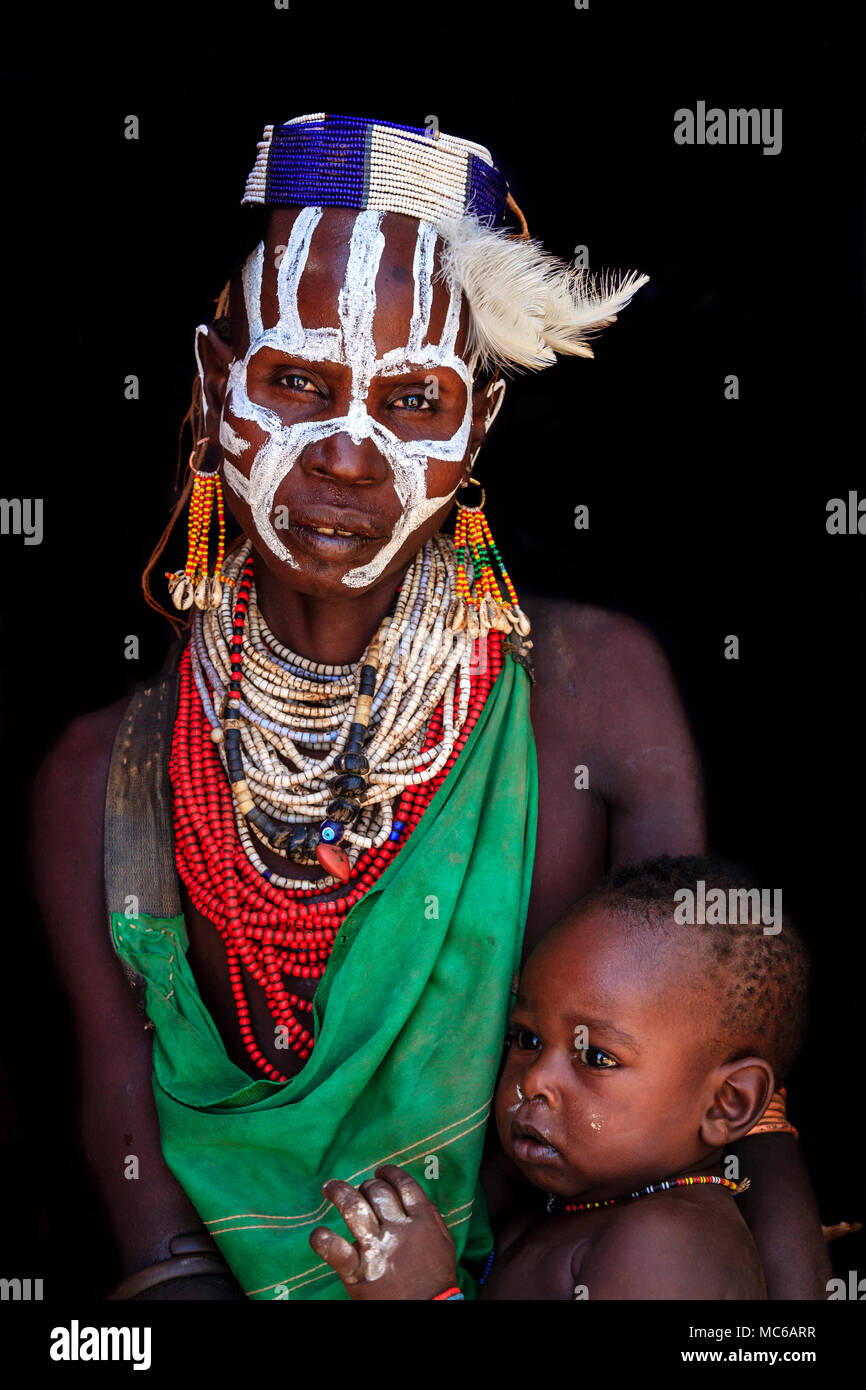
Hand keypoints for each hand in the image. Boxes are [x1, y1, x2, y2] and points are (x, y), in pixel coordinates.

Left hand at [309, 1164, 458, 1300]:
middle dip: (367, 1185)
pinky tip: (319, 1233)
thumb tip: (413, 1197)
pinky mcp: (358, 1272)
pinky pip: (334, 1250)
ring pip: (353, 1208)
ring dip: (339, 1192)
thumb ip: (430, 1217)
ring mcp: (377, 1250)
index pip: (404, 1184)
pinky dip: (322, 1240)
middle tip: (361, 1190)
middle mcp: (398, 1230)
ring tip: (329, 1187)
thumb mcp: (443, 1242)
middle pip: (377, 1192)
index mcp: (422, 1221)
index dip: (389, 1173)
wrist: (427, 1311)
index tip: (381, 1172)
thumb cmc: (436, 1279)